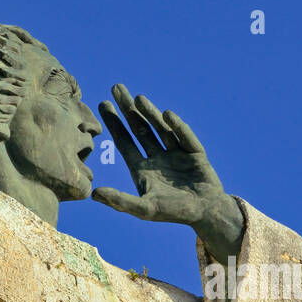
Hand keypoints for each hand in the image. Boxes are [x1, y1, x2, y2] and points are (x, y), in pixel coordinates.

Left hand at [93, 84, 243, 261]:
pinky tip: (167, 115)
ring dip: (149, 113)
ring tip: (138, 98)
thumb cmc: (174, 213)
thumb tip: (93, 194)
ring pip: (160, 128)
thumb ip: (120, 201)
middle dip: (128, 108)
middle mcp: (157, 158)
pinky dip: (176, 126)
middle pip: (139, 128)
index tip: (102, 103)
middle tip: (116, 87)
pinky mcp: (195, 153)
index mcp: (143, 169)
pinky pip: (184, 136)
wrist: (207, 214)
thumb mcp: (144, 209)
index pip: (124, 141)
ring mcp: (176, 153)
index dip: (114, 123)